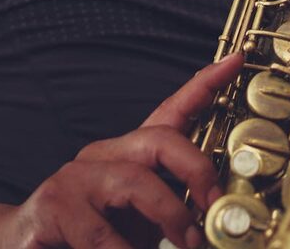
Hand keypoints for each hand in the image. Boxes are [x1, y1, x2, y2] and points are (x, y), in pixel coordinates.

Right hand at [4, 53, 243, 248]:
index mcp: (129, 155)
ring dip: (170, 217)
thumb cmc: (90, 238)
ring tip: (188, 245)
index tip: (236, 60)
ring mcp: (75, 177)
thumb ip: (176, 209)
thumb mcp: (143, 220)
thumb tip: (219, 215)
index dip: (205, 84)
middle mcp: (103, 155)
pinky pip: (100, 230)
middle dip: (198, 171)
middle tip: (215, 208)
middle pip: (161, 140)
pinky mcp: (53, 206)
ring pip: (135, 182)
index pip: (172, 110)